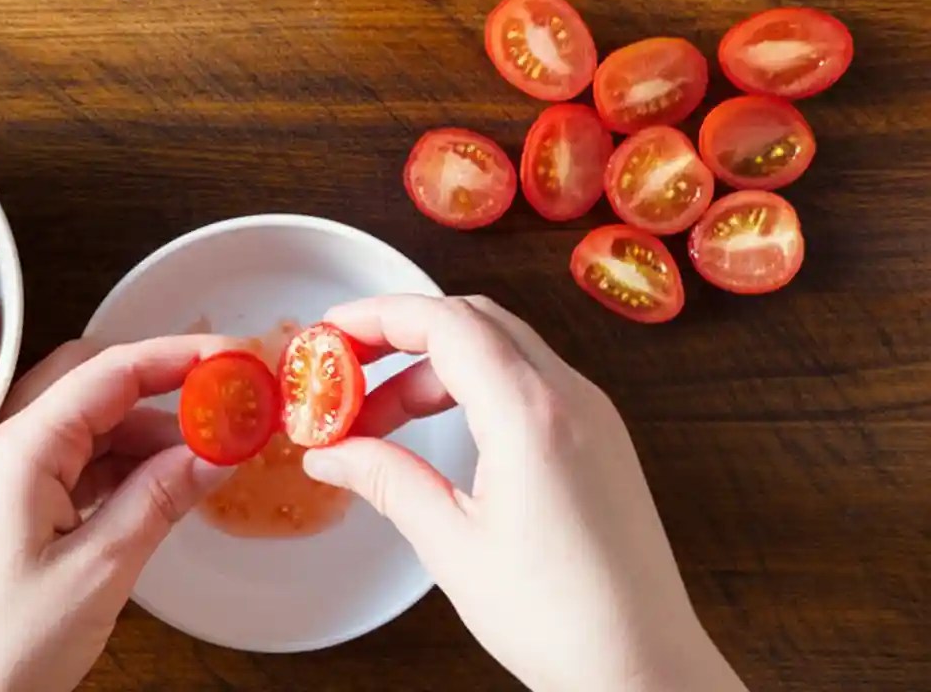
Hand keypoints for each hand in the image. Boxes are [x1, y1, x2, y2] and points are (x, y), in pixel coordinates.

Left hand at [0, 336, 238, 691]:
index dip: (176, 356)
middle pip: (94, 386)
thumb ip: (160, 498)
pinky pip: (75, 466)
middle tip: (222, 399)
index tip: (232, 356)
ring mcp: (5, 482)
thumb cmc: (6, 649)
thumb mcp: (101, 569)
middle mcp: (6, 452)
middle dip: (162, 386)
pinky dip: (123, 467)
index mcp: (19, 451)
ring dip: (147, 432)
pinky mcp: (12, 514)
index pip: (108, 372)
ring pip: (88, 428)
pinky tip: (163, 485)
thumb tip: (218, 450)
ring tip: (207, 454)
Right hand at [302, 295, 745, 691]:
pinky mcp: (600, 439)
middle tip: (346, 368)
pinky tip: (438, 434)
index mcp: (531, 416)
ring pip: (503, 349)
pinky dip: (474, 389)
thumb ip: (387, 481)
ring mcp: (593, 415)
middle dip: (403, 334)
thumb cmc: (557, 617)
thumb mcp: (452, 546)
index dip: (381, 316)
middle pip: (475, 322)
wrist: (643, 665)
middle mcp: (571, 398)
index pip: (447, 323)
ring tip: (379, 421)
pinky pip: (530, 382)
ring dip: (435, 368)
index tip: (331, 331)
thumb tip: (330, 453)